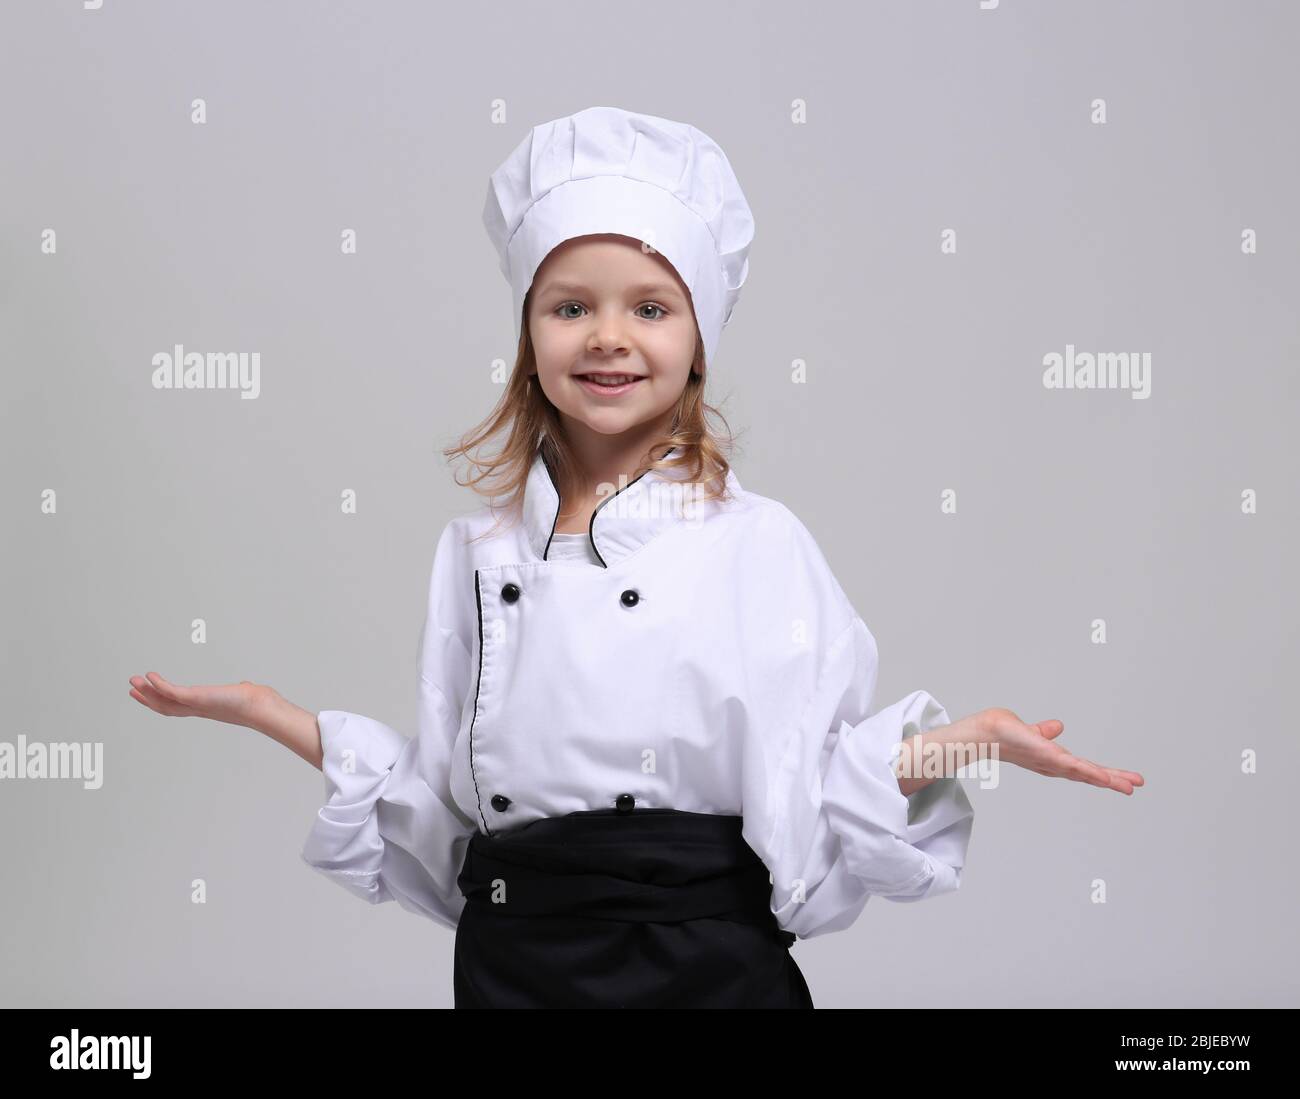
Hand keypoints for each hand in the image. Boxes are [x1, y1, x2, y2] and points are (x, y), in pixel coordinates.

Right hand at [127, 672, 274, 730]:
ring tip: (133, 681)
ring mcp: (196, 704)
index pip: (178, 706)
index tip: (150, 692)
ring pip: (165, 700)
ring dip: (147, 691)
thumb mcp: (244, 692)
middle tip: (132, 688)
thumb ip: (240, 689)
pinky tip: (150, 676)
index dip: (162, 701)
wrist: (260, 707)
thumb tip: (245, 685)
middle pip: (166, 706)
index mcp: (205, 708)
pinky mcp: (197, 698)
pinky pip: (173, 692)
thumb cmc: (256, 702)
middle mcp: (198, 709)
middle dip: (148, 698)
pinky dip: (160, 685)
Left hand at [980, 708, 1143, 794]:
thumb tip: (1057, 726)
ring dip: (1106, 779)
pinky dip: (1087, 771)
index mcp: (1054, 759)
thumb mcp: (1032, 733)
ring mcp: (1051, 762)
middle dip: (1113, 781)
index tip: (1126, 778)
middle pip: (1088, 774)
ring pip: (1084, 772)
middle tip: (1136, 785)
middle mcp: (1054, 764)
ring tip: (1128, 785)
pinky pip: (1070, 765)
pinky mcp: (1046, 756)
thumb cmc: (1003, 733)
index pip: (1084, 768)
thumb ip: (1045, 733)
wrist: (985, 732)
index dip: (1104, 774)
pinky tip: (1103, 777)